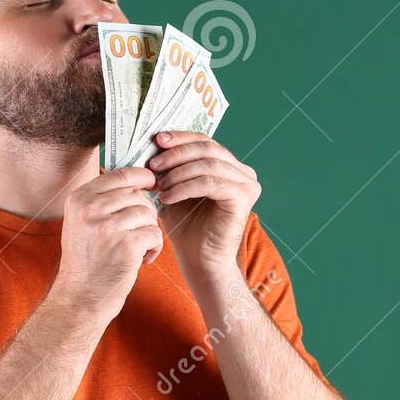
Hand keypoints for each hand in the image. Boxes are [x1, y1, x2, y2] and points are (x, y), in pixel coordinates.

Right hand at [49, 165, 164, 324]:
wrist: (80, 297)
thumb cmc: (86, 261)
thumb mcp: (82, 222)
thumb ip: (102, 199)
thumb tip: (139, 176)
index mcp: (79, 199)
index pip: (121, 174)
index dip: (143, 176)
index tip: (152, 183)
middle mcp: (91, 209)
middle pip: (138, 194)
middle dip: (146, 211)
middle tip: (139, 231)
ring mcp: (108, 227)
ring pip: (148, 213)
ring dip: (150, 230)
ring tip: (139, 248)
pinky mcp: (127, 245)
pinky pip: (155, 233)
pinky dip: (155, 247)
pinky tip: (143, 259)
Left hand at [147, 132, 259, 287]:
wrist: (199, 261)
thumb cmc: (186, 227)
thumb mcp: (175, 189)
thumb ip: (171, 166)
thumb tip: (152, 142)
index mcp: (229, 166)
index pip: (204, 141)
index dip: (180, 138)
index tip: (156, 140)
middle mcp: (243, 172)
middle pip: (207, 148)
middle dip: (176, 154)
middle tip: (153, 164)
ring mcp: (247, 184)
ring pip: (208, 164)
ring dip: (178, 172)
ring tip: (158, 185)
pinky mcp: (243, 198)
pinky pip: (210, 183)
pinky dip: (185, 187)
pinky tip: (167, 198)